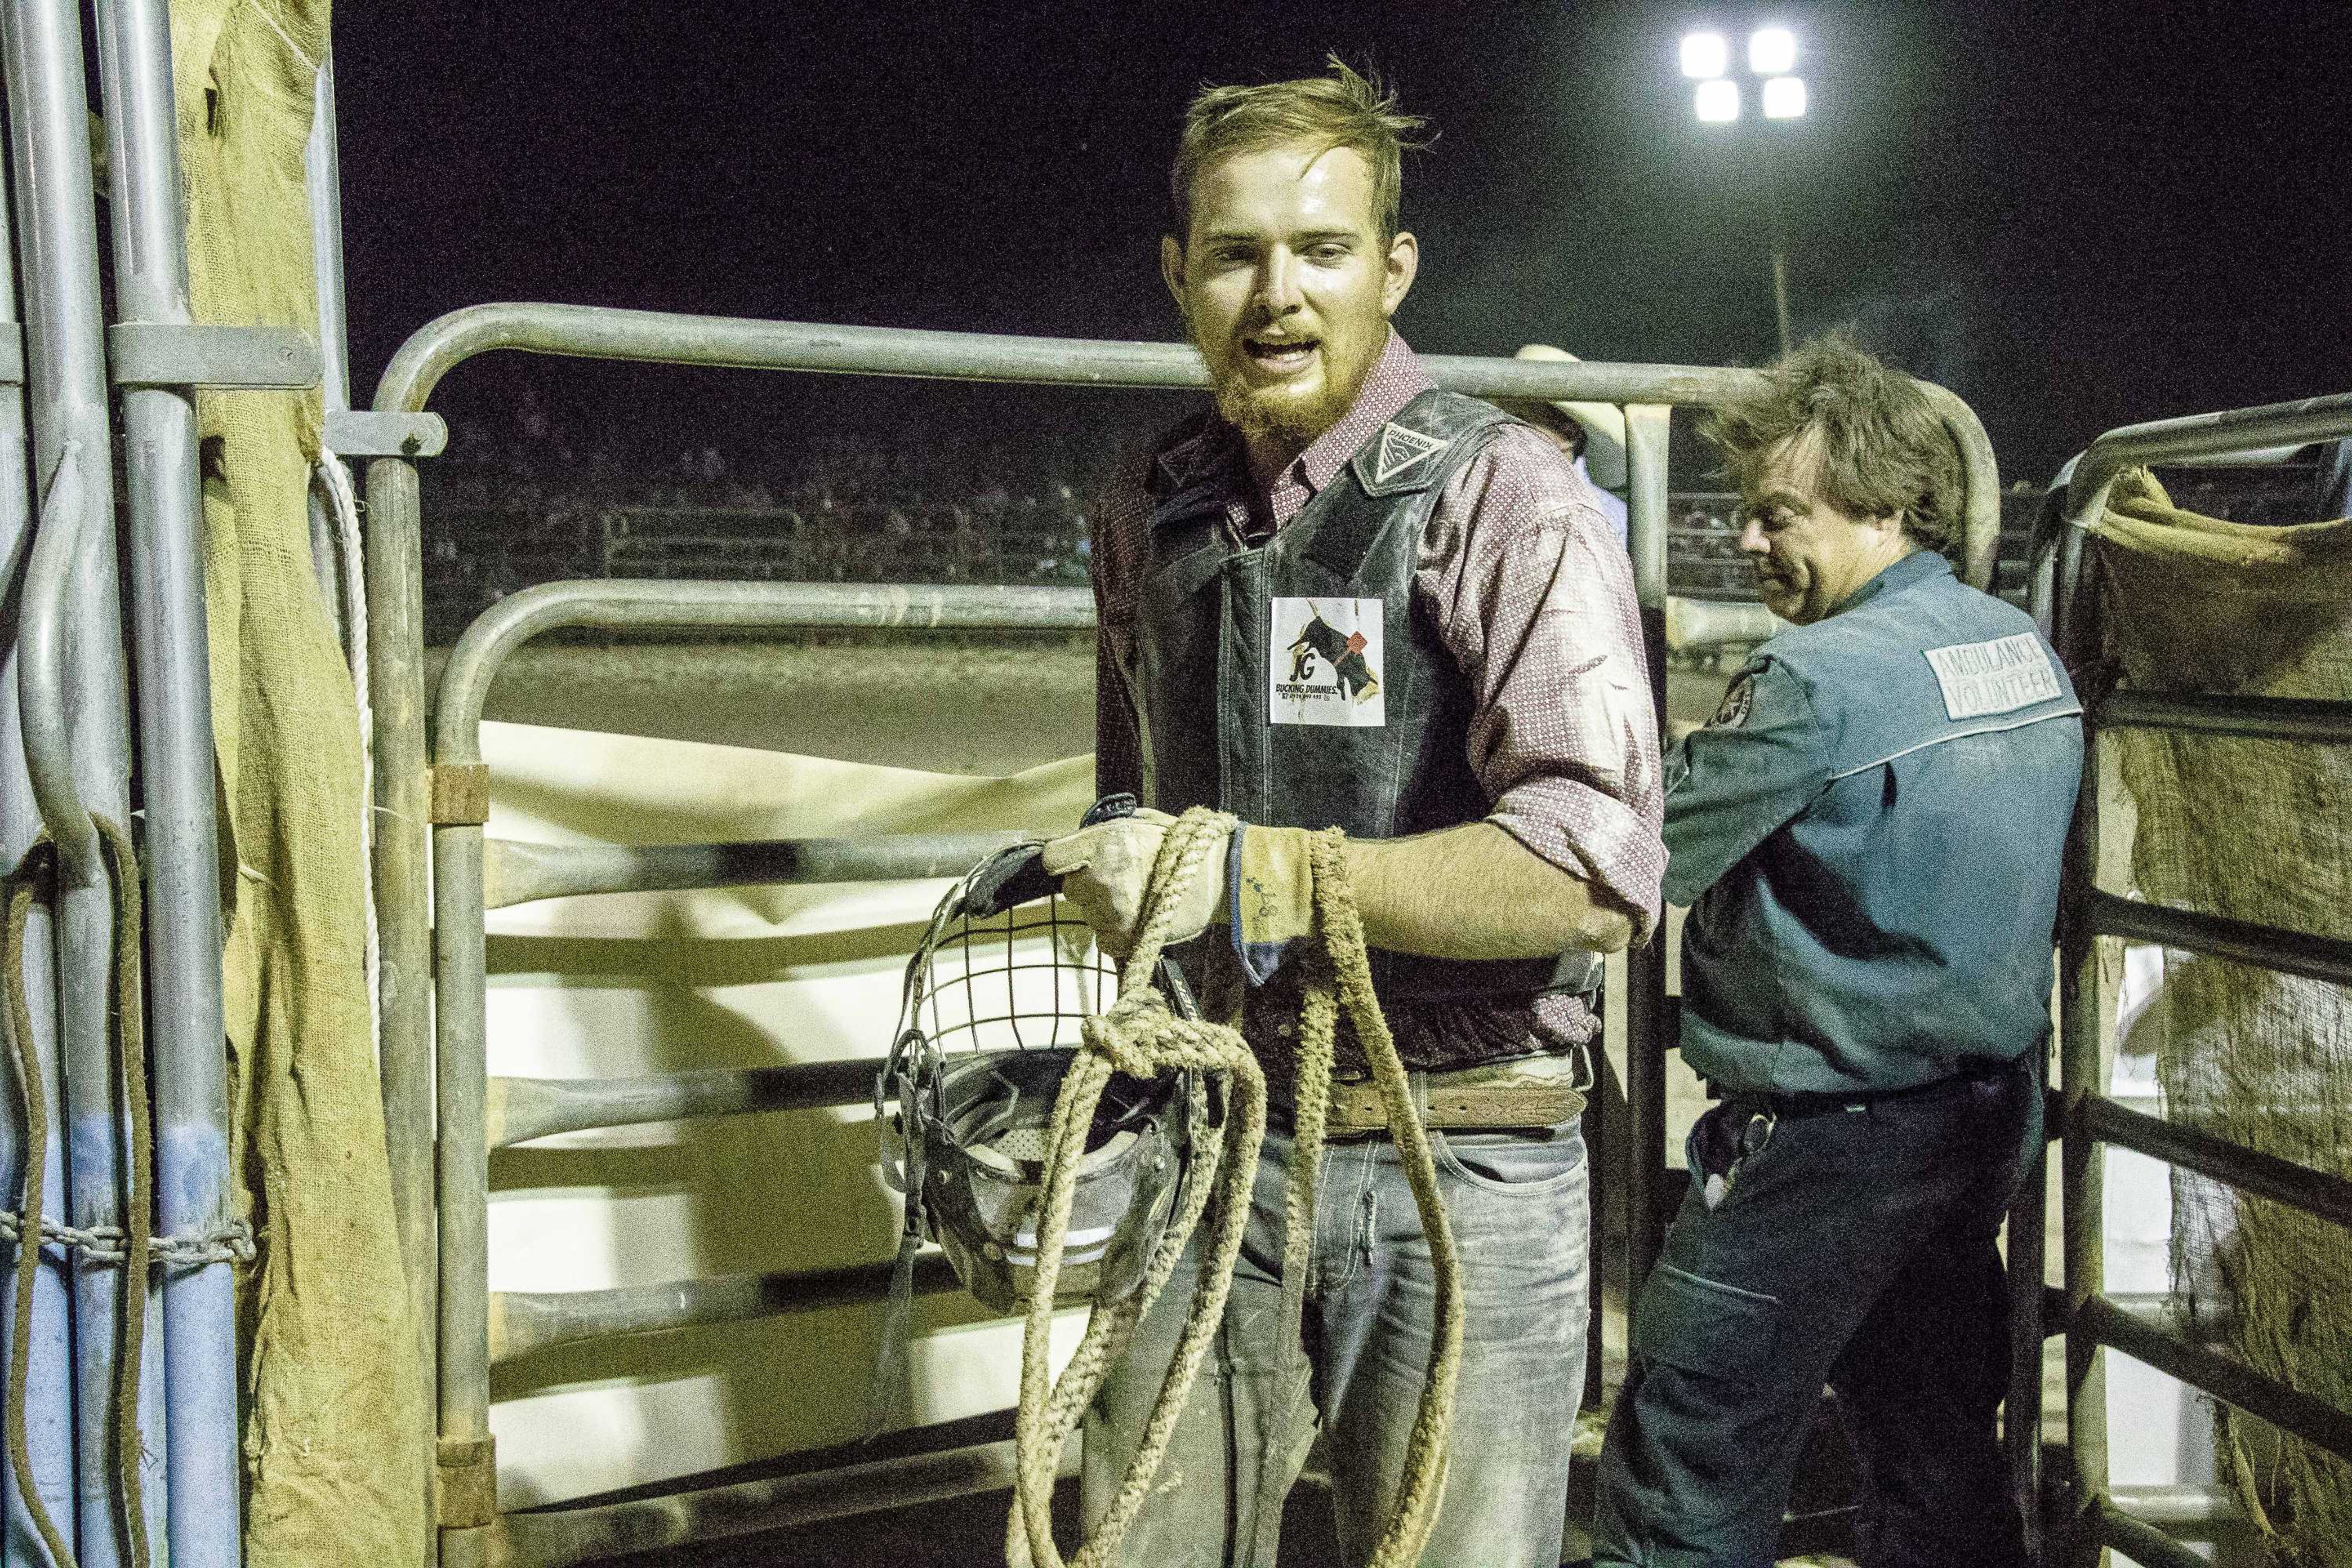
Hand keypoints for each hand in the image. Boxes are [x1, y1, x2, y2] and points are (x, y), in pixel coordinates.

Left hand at [1039, 808, 1228, 957]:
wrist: (1220, 876)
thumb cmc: (1183, 846)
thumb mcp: (1142, 822)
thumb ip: (1107, 831)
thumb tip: (1084, 840)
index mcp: (1104, 843)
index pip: (1053, 859)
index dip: (1066, 862)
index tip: (1078, 865)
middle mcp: (1101, 875)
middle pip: (1070, 888)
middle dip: (1089, 886)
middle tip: (1120, 882)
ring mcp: (1111, 908)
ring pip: (1089, 915)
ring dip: (1105, 911)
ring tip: (1137, 900)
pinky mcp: (1123, 936)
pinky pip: (1104, 940)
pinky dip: (1117, 934)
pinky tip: (1138, 919)